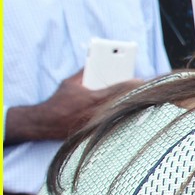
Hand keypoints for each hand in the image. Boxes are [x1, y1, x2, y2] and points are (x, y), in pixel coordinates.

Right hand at [4, 71, 141, 145]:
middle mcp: (99, 111)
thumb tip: (94, 63)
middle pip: (124, 102)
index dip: (132, 85)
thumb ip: (83, 73)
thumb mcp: (70, 83)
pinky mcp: (98, 130)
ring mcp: (100, 122)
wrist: (47, 123)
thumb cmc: (59, 101)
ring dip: (132, 107)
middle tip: (147, 90)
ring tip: (142, 101)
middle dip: (135, 95)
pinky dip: (124, 118)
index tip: (141, 80)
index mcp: (93, 97)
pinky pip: (115, 123)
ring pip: (121, 113)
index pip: (118, 89)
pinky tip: (132, 114)